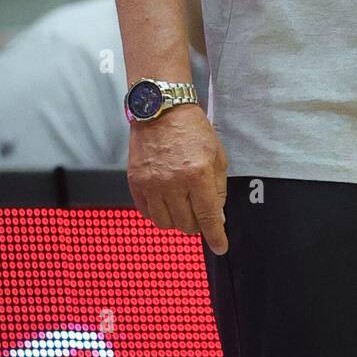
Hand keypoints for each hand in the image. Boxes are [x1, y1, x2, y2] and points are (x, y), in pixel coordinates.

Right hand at [128, 103, 228, 252]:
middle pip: (186, 224)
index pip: (208, 217)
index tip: (220, 247)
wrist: (161, 110)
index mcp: (198, 174)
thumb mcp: (217, 155)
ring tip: (182, 205)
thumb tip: (217, 218)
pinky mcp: (136, 183)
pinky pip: (147, 213)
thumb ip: (219, 188)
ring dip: (177, 220)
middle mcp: (173, 183)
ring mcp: (151, 184)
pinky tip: (166, 201)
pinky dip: (159, 213)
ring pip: (165, 223)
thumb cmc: (193, 130)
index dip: (216, 236)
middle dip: (197, 223)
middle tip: (199, 211)